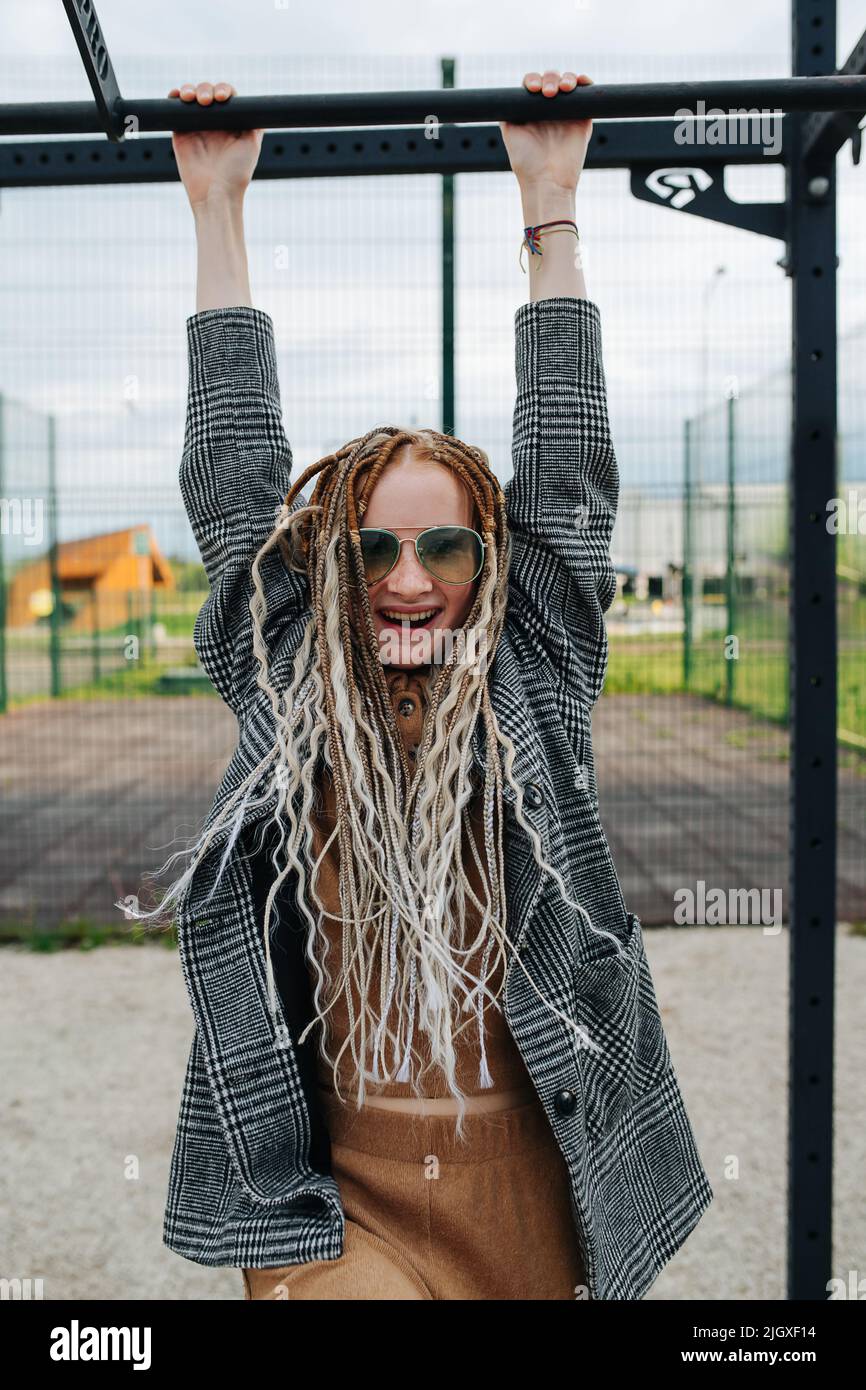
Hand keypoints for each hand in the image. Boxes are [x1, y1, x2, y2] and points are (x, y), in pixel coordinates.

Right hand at [168, 81, 263, 209]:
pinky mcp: (179, 131)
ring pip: (191, 96)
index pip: (226, 95)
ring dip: (190, 90)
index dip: (223, 90)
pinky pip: (174, 108)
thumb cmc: (236, 173)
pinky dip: (173, 96)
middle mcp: (213, 121)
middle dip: (206, 89)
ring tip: (191, 98)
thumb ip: (255, 124)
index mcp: (230, 122)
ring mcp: (195, 125)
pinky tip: (177, 95)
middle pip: (207, 91)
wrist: (216, 193)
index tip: (222, 97)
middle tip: (206, 101)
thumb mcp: (252, 145)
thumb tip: (258, 105)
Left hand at [499, 70, 592, 193]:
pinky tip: (580, 82)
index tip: (533, 88)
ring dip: (566, 78)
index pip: (533, 83)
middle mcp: (549, 110)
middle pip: (551, 79)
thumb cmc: (526, 162)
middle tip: (548, 93)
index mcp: (532, 111)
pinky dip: (585, 82)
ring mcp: (567, 113)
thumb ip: (508, 111)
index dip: (533, 80)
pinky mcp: (584, 118)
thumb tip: (509, 94)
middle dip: (550, 79)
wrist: (547, 180)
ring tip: (563, 89)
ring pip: (568, 82)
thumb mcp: (510, 132)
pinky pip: (587, 93)